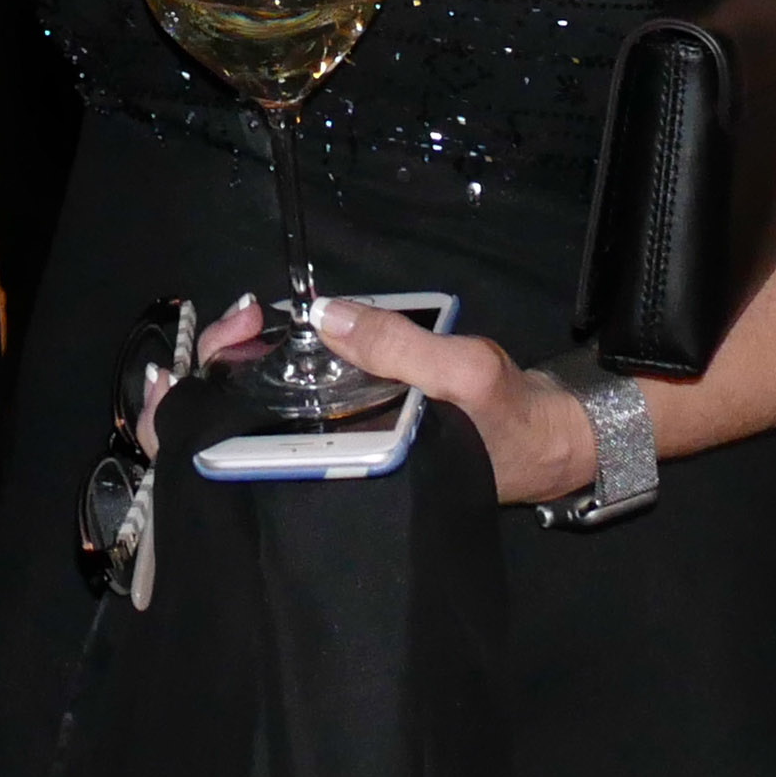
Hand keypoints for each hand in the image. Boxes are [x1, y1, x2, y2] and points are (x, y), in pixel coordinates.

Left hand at [221, 295, 606, 507]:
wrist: (545, 439)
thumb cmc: (502, 419)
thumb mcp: (458, 372)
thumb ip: (394, 345)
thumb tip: (324, 315)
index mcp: (348, 462)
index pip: (256, 442)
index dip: (230, 393)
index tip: (240, 334)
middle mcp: (335, 458)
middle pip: (253, 420)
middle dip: (233, 363)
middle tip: (247, 315)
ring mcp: (344, 439)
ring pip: (277, 402)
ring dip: (259, 359)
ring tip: (253, 318)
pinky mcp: (358, 420)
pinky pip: (310, 391)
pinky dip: (293, 360)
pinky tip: (287, 332)